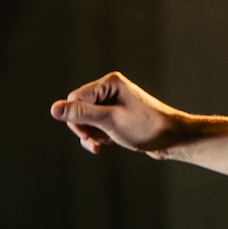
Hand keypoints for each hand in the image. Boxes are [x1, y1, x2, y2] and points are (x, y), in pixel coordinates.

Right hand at [51, 71, 186, 155]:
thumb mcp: (110, 121)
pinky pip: (98, 124)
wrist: (174, 138)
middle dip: (84, 128)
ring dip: (92, 134)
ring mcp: (114, 102)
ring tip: (104, 144)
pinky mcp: (117, 115)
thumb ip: (82, 114)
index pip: (74, 99)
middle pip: (79, 109)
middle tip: (96, 143)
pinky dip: (99, 136)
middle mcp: (110, 89)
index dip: (75, 119)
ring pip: (87, 119)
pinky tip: (109, 143)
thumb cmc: (146, 127)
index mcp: (109, 83)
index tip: (87, 136)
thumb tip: (53, 109)